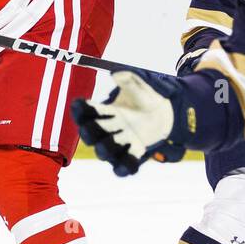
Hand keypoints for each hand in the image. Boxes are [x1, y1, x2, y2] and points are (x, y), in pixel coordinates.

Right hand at [70, 70, 190, 176]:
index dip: (81, 110)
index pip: (88, 112)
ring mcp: (121, 142)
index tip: (77, 104)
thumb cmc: (147, 98)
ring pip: (105, 151)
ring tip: (104, 148)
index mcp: (107, 111)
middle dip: (88, 132)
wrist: (166, 114)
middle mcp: (109, 129)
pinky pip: (125, 165)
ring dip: (104, 150)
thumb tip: (117, 74)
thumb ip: (130, 80)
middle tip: (87, 129)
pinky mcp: (134, 153)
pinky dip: (123, 168)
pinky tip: (123, 169)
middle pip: (91, 134)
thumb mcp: (141, 86)